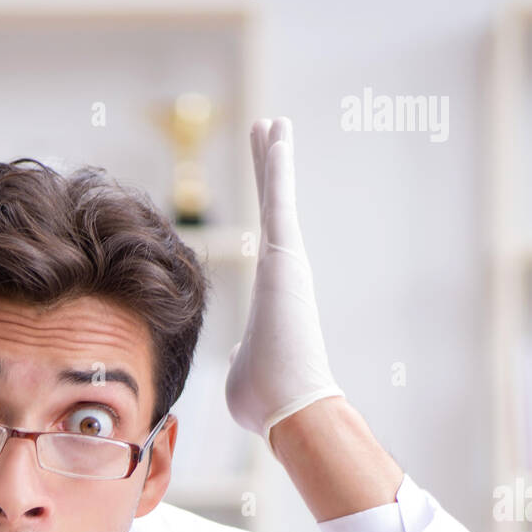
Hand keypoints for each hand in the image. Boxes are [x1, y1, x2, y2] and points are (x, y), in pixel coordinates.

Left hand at [225, 116, 343, 445]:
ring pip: (277, 199)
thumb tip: (240, 352)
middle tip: (269, 129)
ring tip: (272, 122)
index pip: (266, 242)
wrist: (290, 408)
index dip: (264, 213)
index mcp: (271, 296)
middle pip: (273, 210)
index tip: (265, 186)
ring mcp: (287, 264)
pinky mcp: (285, 257)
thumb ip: (241, 355)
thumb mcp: (243, 371)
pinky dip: (278, 167)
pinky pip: (279, 202)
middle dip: (270, 169)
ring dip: (275, 158)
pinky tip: (277, 132)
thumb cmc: (265, 399)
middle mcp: (284, 274)